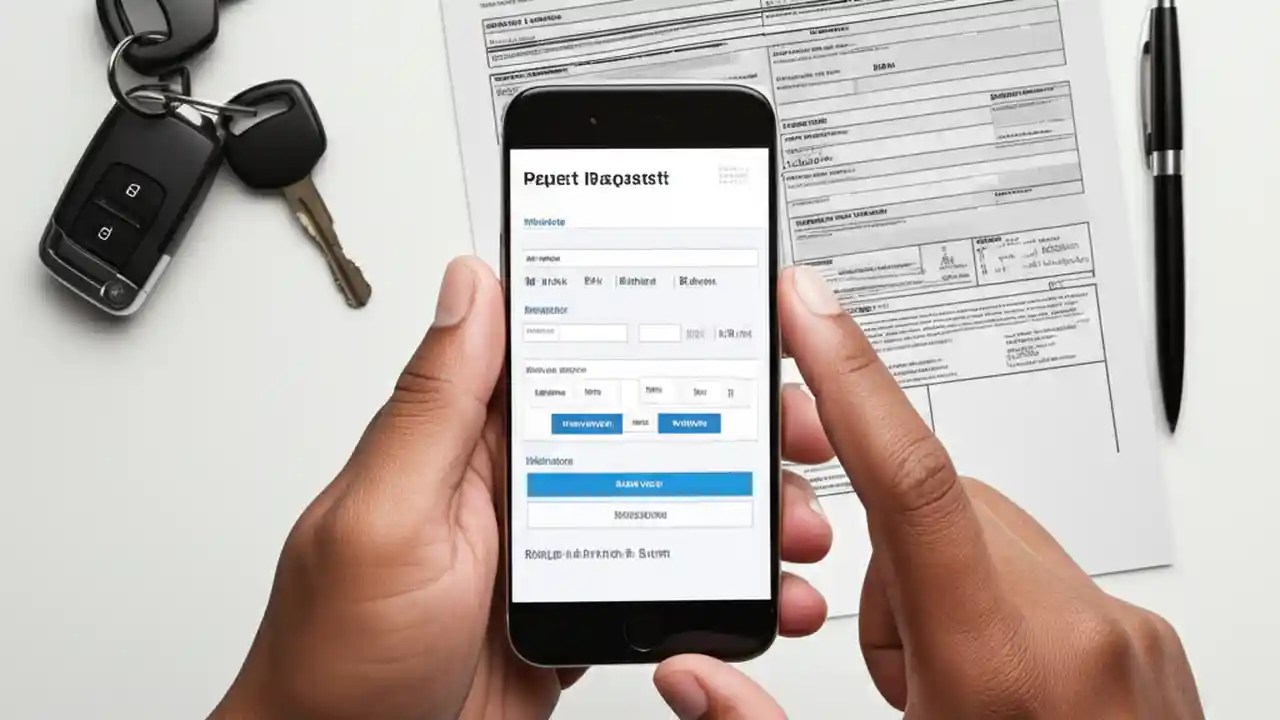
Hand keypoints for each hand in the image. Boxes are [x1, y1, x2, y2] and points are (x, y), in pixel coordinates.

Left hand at [210, 257, 836, 719]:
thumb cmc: (338, 660)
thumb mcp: (386, 521)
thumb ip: (433, 408)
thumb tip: (470, 288)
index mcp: (460, 442)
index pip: (563, 350)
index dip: (647, 328)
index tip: (724, 314)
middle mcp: (506, 484)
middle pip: (635, 424)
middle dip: (723, 423)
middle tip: (788, 430)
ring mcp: (543, 549)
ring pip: (658, 498)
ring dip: (732, 508)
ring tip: (784, 526)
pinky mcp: (567, 605)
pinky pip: (652, 572)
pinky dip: (710, 580)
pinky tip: (746, 586)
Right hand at [654, 266, 1203, 718]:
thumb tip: (694, 676)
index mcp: (996, 668)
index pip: (912, 480)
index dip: (849, 377)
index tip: (811, 307)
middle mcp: (1075, 633)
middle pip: (942, 513)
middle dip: (889, 565)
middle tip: (900, 672)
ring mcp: (1123, 636)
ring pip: (993, 539)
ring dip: (943, 589)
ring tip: (951, 694)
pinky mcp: (1146, 643)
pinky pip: (1045, 575)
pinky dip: (998, 607)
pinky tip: (1000, 691)